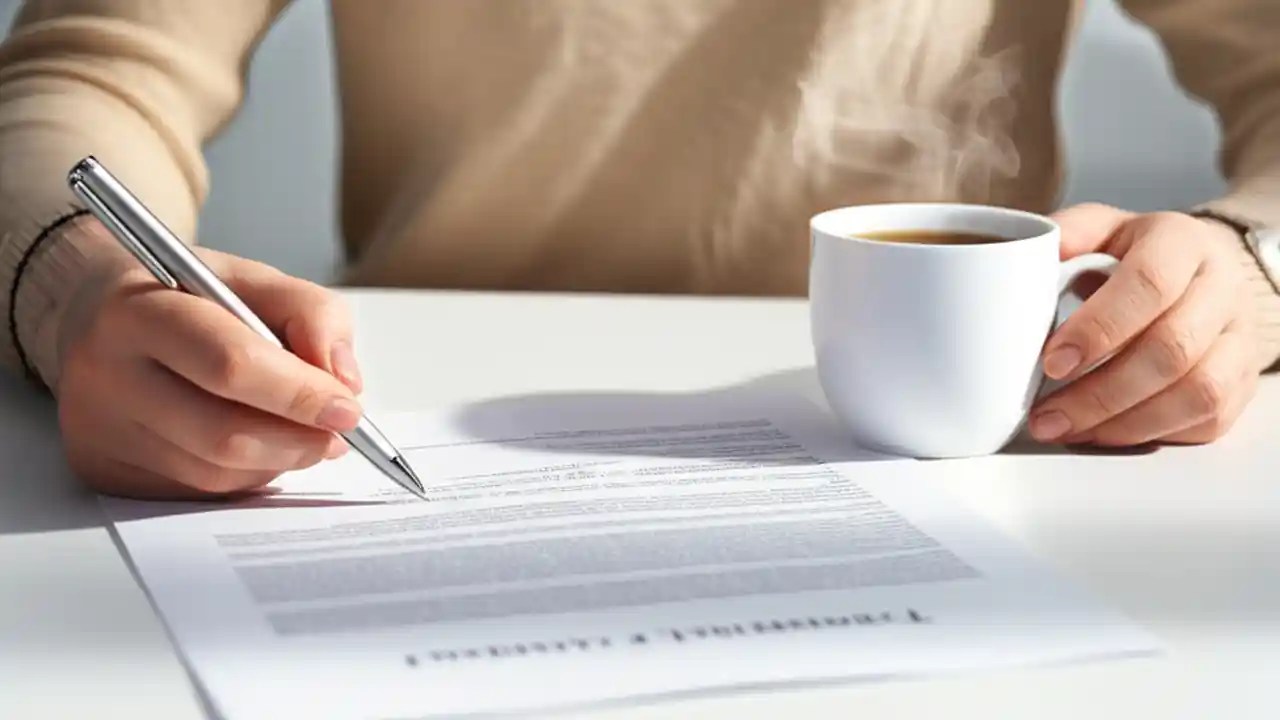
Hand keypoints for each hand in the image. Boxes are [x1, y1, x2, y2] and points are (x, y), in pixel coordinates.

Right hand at [53, 222, 365, 498]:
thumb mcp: (252, 278)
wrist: (95, 314)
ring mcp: (100, 431)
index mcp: (138, 312)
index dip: (300, 394)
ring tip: (301, 432)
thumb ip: (312, 315)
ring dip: (278, 459)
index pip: (230, 365)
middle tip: (337, 430)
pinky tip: (257, 444)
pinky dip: (246, 474)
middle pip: (223, 433)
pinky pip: (198, 491)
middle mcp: (106, 375)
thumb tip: (344, 380)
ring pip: (215, 473)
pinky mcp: (105, 470)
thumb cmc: (185, 295)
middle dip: (298, 438)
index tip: (347, 407)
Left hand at [1029, 203, 1261, 446]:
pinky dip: (1151, 433)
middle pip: (1172, 349)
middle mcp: (1221, 288)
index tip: (1051, 361)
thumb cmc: (1135, 254)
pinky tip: (1103, 433)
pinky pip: (1207, 420)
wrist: (1201, 270)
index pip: (1149, 284)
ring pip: (1197, 393)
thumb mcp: (1101, 229)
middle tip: (1045, 416)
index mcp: (1181, 241)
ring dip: (1123, 423)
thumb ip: (1067, 235)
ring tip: (1067, 430)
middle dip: (1100, 393)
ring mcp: (1240, 338)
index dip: (1099, 328)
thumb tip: (1023, 255)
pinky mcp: (1243, 381)